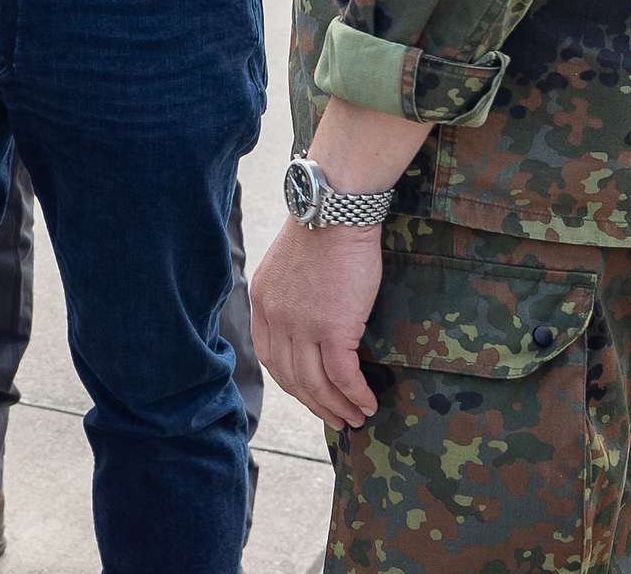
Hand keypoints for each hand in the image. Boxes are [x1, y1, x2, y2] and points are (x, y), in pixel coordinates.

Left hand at [251, 219, 386, 428]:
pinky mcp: (333, 327)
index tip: (311, 395)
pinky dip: (355, 394)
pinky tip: (369, 403)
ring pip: (316, 382)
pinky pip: (343, 375)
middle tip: (337, 419)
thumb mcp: (288, 266)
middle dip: (315, 403)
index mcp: (262, 303)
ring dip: (337, 406)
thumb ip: (289, 297)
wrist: (336, 211)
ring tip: (356, 418)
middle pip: (291, 377)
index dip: (292, 383)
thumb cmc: (323, 232)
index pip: (271, 357)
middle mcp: (276, 319)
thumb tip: (308, 320)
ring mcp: (302, 325)